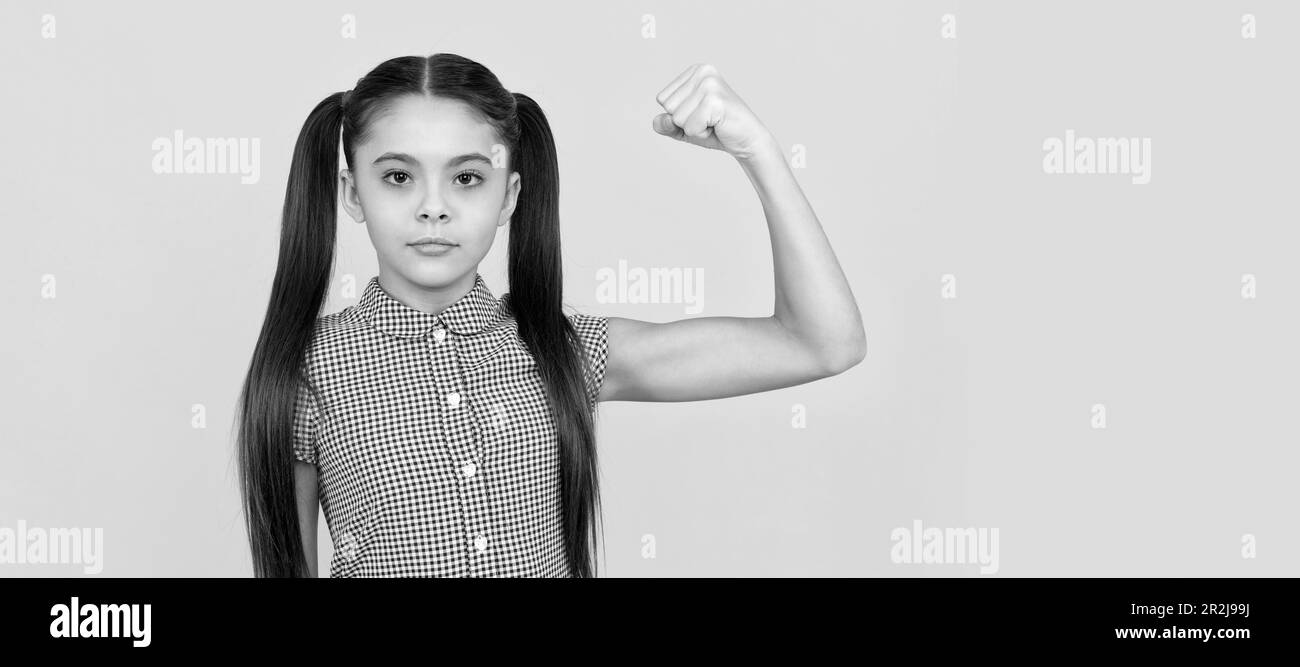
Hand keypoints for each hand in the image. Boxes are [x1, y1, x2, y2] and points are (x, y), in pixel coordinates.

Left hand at [652, 63, 773, 159]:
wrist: (747, 140)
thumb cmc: (717, 130)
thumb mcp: (685, 127)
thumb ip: (667, 124)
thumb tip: (658, 122)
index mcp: (694, 71)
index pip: (662, 99)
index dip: (679, 114)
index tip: (701, 114)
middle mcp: (702, 72)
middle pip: (668, 107)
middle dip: (685, 122)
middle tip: (709, 120)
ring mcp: (710, 84)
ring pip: (678, 118)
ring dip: (694, 128)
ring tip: (714, 123)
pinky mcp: (715, 100)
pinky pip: (690, 127)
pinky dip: (701, 134)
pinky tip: (718, 126)